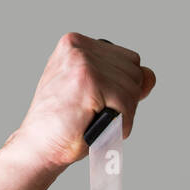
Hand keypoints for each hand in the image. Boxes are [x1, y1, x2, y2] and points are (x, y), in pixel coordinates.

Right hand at [11, 33, 155, 170]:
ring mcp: (82, 61)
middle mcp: (78, 46)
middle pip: (135, 73)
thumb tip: (150, 75)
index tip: (100, 101)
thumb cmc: (66, 124)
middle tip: (97, 114)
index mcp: (77, 44)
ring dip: (123, 114)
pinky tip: (102, 127)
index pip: (129, 60)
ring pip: (133, 89)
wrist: (39, 146)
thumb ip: (122, 80)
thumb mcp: (97, 94)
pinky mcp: (88, 80)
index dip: (123, 88)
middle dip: (125, 101)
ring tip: (96, 120)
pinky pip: (127, 103)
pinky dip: (122, 123)